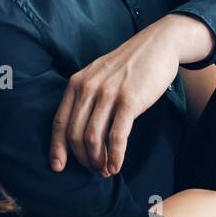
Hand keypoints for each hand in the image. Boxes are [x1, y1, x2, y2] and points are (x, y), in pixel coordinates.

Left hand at [51, 14, 211, 175]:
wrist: (158, 45)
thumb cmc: (130, 65)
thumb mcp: (99, 75)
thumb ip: (87, 95)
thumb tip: (80, 128)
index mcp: (77, 83)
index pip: (59, 121)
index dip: (57, 147)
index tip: (57, 166)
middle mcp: (88, 88)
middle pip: (75, 134)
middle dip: (82, 159)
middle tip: (93, 170)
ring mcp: (108, 94)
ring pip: (93, 138)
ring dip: (97, 160)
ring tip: (105, 171)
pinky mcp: (129, 101)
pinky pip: (116, 136)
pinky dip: (114, 156)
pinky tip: (116, 166)